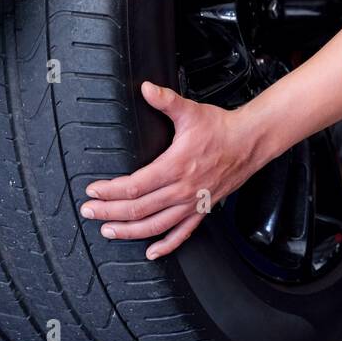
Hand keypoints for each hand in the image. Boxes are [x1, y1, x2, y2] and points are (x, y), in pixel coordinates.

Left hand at [79, 80, 270, 260]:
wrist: (251, 141)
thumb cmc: (222, 128)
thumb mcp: (191, 111)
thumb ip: (166, 101)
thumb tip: (147, 88)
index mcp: (176, 166)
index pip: (134, 186)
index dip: (110, 191)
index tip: (93, 191)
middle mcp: (183, 189)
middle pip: (139, 209)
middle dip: (110, 212)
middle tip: (90, 212)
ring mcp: (193, 202)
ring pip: (155, 225)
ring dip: (129, 231)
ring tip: (108, 231)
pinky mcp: (203, 208)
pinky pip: (182, 233)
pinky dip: (166, 245)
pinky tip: (152, 252)